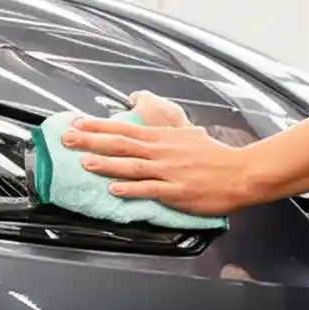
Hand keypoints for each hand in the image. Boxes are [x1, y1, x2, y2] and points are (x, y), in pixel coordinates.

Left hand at [60, 91, 249, 215]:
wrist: (240, 173)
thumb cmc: (215, 157)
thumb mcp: (188, 135)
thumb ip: (165, 130)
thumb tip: (150, 119)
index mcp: (163, 138)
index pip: (124, 129)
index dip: (98, 126)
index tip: (77, 123)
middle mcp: (162, 152)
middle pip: (121, 144)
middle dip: (92, 141)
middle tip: (68, 138)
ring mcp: (168, 171)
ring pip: (132, 165)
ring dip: (107, 164)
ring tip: (85, 162)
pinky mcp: (176, 190)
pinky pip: (149, 189)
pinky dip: (130, 189)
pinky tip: (114, 189)